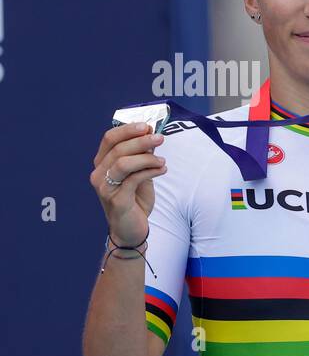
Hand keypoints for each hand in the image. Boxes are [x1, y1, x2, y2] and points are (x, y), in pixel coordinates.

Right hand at [90, 122, 165, 244]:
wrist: (131, 229)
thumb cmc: (134, 200)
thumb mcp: (140, 174)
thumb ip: (142, 157)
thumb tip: (152, 137)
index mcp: (102, 164)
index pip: (109, 139)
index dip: (127, 130)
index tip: (146, 126)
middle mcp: (99, 174)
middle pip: (117, 149)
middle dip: (141, 141)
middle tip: (160, 138)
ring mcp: (105, 187)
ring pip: (123, 163)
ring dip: (146, 157)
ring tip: (162, 161)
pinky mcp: (116, 200)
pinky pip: (134, 179)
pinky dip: (150, 171)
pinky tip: (162, 170)